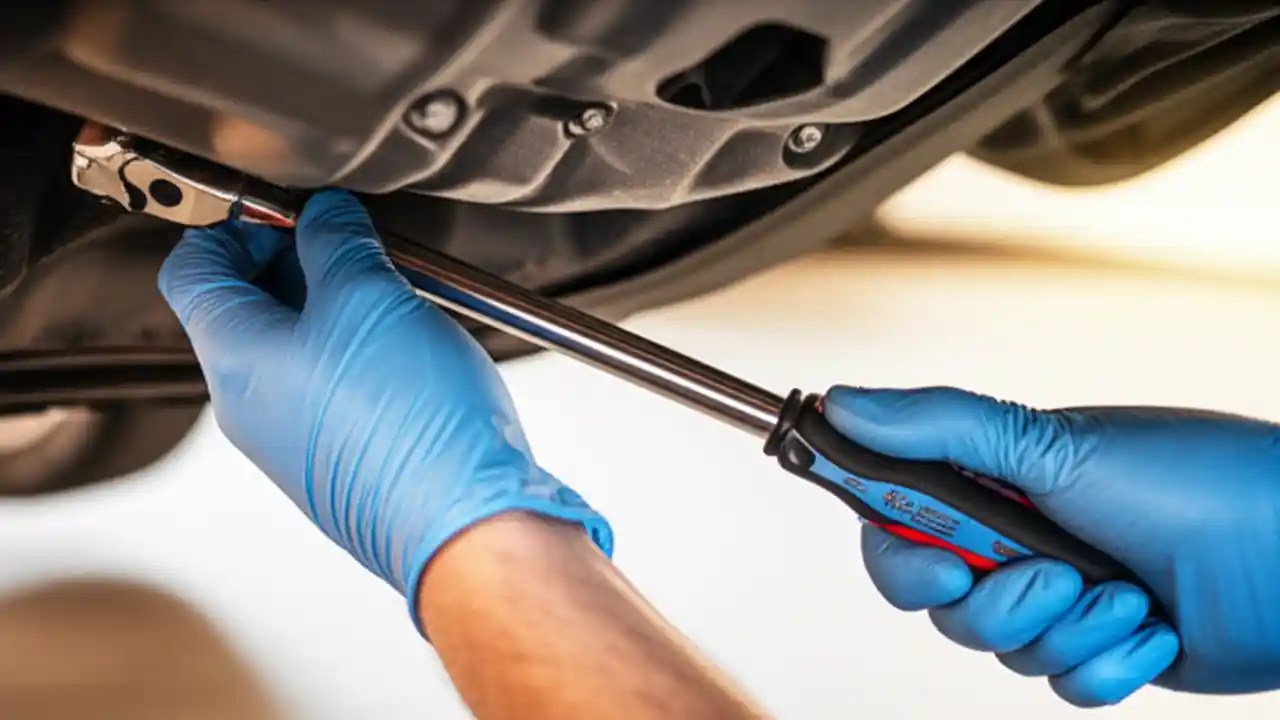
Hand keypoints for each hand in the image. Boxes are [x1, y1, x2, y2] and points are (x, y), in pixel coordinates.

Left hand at [158, 190, 611, 626]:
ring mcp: (294, 436)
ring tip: (393, 290)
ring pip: (295, 345)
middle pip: (245, 306)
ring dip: (337, 302)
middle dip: (298, 259)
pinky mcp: (339, 457)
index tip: (287, 209)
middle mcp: (251, 404)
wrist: (467, 517)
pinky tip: (409, 343)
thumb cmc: (412, 423)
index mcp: (235, 359)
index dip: (233, 224)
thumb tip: (323, 215)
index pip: (192, 268)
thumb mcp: (370, 296)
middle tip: (354, 241)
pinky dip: (360, 348)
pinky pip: (331, 385)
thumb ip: (337, 241)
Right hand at [823, 385, 1279, 706]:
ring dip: (1067, 629)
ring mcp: (1058, 597)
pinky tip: (1153, 629)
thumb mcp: (1052, 444)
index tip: (934, 560)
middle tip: (1055, 574)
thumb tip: (841, 401)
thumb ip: (938, 427)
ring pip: (1000, 650)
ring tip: (1128, 593)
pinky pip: (1063, 687)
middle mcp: (1016, 540)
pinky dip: (1109, 663)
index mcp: (993, 482)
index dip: (898, 552)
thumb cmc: (1191, 481)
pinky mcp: (1100, 649)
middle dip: (999, 601)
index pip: (895, 522)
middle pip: (940, 603)